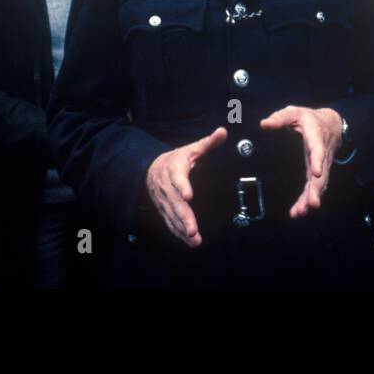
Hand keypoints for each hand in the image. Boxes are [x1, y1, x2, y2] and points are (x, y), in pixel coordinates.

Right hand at [146, 127, 226, 247]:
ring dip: (183, 229)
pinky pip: (171, 223)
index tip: (188, 196)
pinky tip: (190, 241)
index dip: (182, 187)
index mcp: (174, 170)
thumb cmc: (175, 160)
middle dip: (184, 217)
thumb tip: (223, 131)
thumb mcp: (191, 149)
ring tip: (195, 239)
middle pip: (175, 203)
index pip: (178, 179)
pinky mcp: (164, 210)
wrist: (150, 169)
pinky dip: (179, 233)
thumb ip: (208, 143)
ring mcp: (165, 201)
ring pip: (172, 216)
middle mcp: (167, 188)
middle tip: (193, 230)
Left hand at [260, 106, 342, 218]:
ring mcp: (322, 166)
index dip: (318, 162)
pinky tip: (298, 211)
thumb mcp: (295, 112)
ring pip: (319, 185)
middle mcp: (322, 154)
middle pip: (321, 175)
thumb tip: (264, 124)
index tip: (317, 173)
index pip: (318, 150)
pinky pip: (315, 188)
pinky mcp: (318, 173)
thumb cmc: (310, 118)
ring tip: (300, 212)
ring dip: (310, 199)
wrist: (332, 124)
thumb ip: (280, 118)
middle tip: (312, 204)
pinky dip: (307, 200)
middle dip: (316, 190)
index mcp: (316, 137)